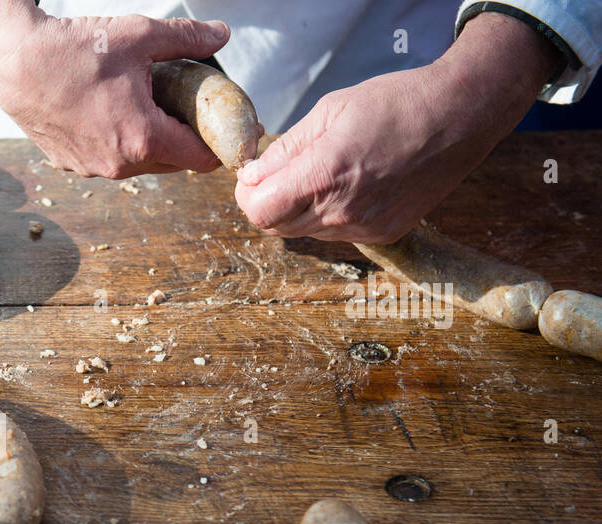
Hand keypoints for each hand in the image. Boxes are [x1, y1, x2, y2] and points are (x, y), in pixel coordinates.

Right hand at [0, 0, 230, 177]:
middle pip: (173, 162)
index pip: (200, 158)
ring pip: (140, 163)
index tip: (232, 131)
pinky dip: (121, 141)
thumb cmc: (74, 50)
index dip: (222, 145)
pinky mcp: (69, 165)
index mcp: (142, 138)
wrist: (14, 62)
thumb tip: (221, 35)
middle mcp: (118, 165)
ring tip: (154, 107)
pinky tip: (116, 112)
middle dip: (188, 139)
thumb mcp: (140, 36)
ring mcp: (91, 169)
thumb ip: (187, 39)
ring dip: (154, 141)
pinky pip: (109, 159)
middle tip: (196, 111)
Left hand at [234, 13, 563, 242]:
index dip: (248, 196)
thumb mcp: (330, 111)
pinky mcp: (383, 234)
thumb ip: (286, 149)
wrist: (461, 117)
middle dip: (269, 202)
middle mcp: (342, 211)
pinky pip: (336, 234)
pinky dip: (329, 214)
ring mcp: (364, 227)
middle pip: (277, 226)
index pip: (259, 211)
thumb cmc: (395, 103)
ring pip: (305, 232)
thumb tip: (252, 175)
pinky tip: (349, 184)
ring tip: (322, 173)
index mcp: (324, 175)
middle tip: (279, 174)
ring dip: (299, 209)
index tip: (255, 177)